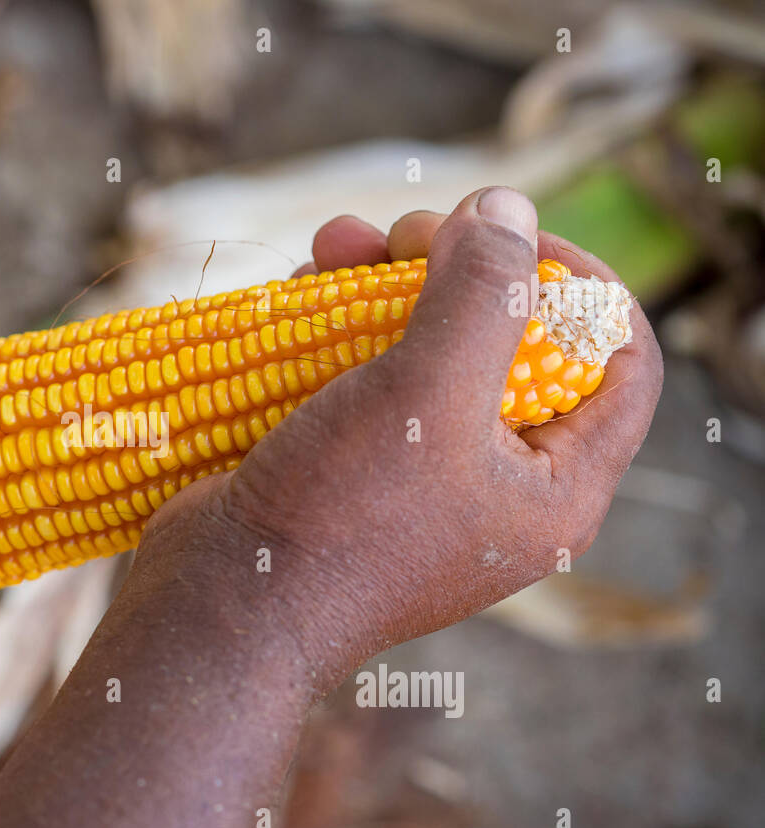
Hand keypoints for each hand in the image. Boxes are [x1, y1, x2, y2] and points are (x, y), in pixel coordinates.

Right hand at [128, 186, 662, 696]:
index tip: (507, 234)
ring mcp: (418, 477)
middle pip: (514, 343)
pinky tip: (305, 285)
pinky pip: (364, 377)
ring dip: (388, 282)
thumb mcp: (427, 394)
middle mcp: (496, 483)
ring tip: (338, 242)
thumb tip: (507, 208)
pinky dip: (339, 325)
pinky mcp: (350, 467)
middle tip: (409, 233)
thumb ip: (483, 295)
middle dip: (461, 268)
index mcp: (554, 488)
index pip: (620, 363)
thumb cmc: (340, 515)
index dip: (581, 282)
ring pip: (426, 349)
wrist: (222, 604)